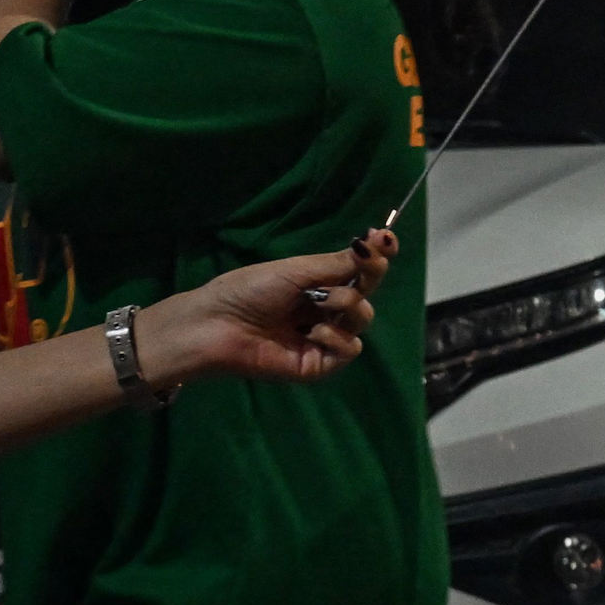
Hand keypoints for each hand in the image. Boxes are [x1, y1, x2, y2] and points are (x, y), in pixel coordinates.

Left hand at [142, 231, 390, 386]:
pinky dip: (338, 338)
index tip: (386, 240)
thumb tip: (377, 242)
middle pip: (365, 294)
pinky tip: (314, 333)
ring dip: (346, 307)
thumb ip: (339, 263)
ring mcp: (323, 338)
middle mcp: (323, 310)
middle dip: (363, 280)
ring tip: (317, 306)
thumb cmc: (248, 290)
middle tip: (354, 271)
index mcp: (317, 285)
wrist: (218, 325)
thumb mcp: (296, 269)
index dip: (376, 257)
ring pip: (362, 320)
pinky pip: (350, 349)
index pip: (358, 272)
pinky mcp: (319, 364)